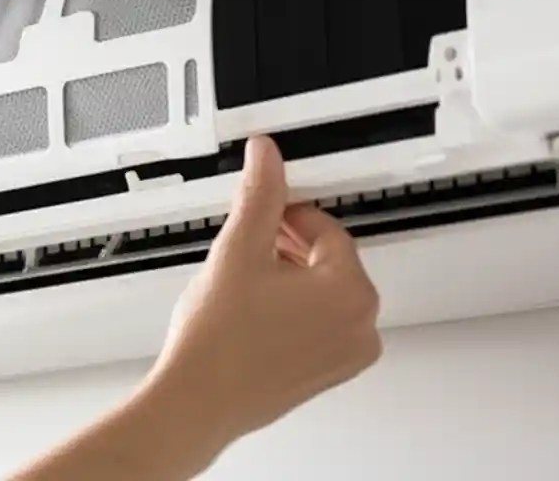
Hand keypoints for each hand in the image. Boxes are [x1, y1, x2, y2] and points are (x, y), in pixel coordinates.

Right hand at [144, 137, 381, 461]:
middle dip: (288, 247)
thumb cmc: (217, 341)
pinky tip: (253, 312)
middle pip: (329, 259)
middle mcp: (361, 326)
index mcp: (351, 292)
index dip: (286, 217)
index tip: (260, 219)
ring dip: (290, 278)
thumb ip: (259, 194)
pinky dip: (293, 311)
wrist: (197, 401)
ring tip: (244, 284)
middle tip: (246, 250)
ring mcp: (347, 354)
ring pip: (324, 292)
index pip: (325, 228)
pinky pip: (320, 324)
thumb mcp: (238, 250)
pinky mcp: (329, 372)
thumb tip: (267, 156)